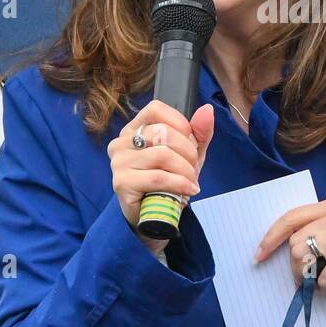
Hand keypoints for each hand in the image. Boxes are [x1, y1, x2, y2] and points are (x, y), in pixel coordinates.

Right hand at [107, 100, 214, 251]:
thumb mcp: (189, 154)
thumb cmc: (169, 181)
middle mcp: (122, 142)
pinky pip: (158, 177)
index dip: (180, 123)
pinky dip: (179, 184)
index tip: (191, 142)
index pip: (156, 109)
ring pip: (162, 155)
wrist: (156, 216)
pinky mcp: (121, 183)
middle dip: (187, 151)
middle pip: (162, 133)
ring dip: (185, 170)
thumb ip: (199, 132)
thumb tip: (207, 110)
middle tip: (194, 169)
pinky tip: (188, 190)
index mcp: (134, 128)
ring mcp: (119, 162)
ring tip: (191, 181)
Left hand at [253, 197, 325, 316]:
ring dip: (312, 281)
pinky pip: (322, 280)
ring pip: (302, 260)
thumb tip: (285, 248)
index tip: (259, 255)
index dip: (271, 237)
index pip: (291, 217)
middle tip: (311, 282)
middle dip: (297, 269)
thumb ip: (321, 232)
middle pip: (294, 243)